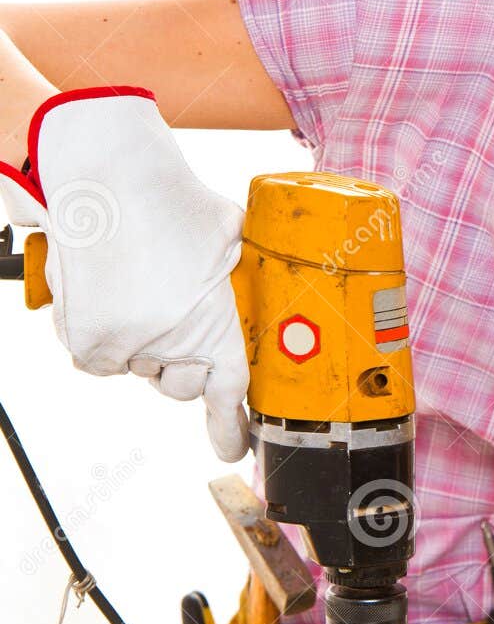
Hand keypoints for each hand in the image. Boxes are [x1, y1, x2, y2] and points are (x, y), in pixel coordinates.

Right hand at [0, 86, 249, 461]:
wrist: (106, 174)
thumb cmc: (171, 199)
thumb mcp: (230, 233)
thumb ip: (246, 270)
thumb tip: (275, 275)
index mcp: (213, 324)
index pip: (229, 389)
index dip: (231, 426)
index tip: (234, 448)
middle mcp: (169, 345)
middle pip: (179, 383)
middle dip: (180, 362)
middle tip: (173, 317)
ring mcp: (126, 347)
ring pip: (138, 367)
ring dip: (141, 341)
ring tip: (138, 286)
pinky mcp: (87, 341)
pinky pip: (101, 359)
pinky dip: (105, 336)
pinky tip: (112, 294)